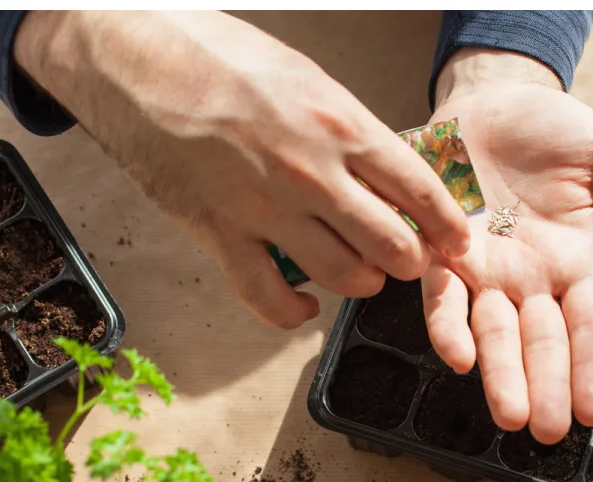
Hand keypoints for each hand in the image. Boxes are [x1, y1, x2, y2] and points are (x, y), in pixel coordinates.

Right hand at [14, 11, 470, 328]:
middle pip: (393, 245)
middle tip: (408, 258)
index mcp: (340, 125)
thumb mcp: (306, 78)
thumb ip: (349, 131)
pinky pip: (270, 300)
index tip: (457, 241)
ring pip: (344, 277)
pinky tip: (305, 304)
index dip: (448, 226)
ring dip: (362, 282)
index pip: (420, 191)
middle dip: (410, 260)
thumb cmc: (218, 57)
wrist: (135, 58)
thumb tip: (387, 170)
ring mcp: (266, 210)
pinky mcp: (221, 235)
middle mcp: (312, 174)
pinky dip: (295, 312)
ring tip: (361, 273)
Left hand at [426, 49, 592, 443]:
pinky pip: (442, 295)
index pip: (588, 327)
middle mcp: (530, 280)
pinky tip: (456, 355)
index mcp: (575, 264)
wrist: (490, 98)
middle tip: (547, 432)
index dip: (592, 367)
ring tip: (511, 415)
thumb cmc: (552, 130)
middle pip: (541, 342)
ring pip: (493, 332)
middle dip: (544, 387)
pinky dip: (448, 324)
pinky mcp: (441, 251)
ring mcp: (485, 271)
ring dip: (500, 374)